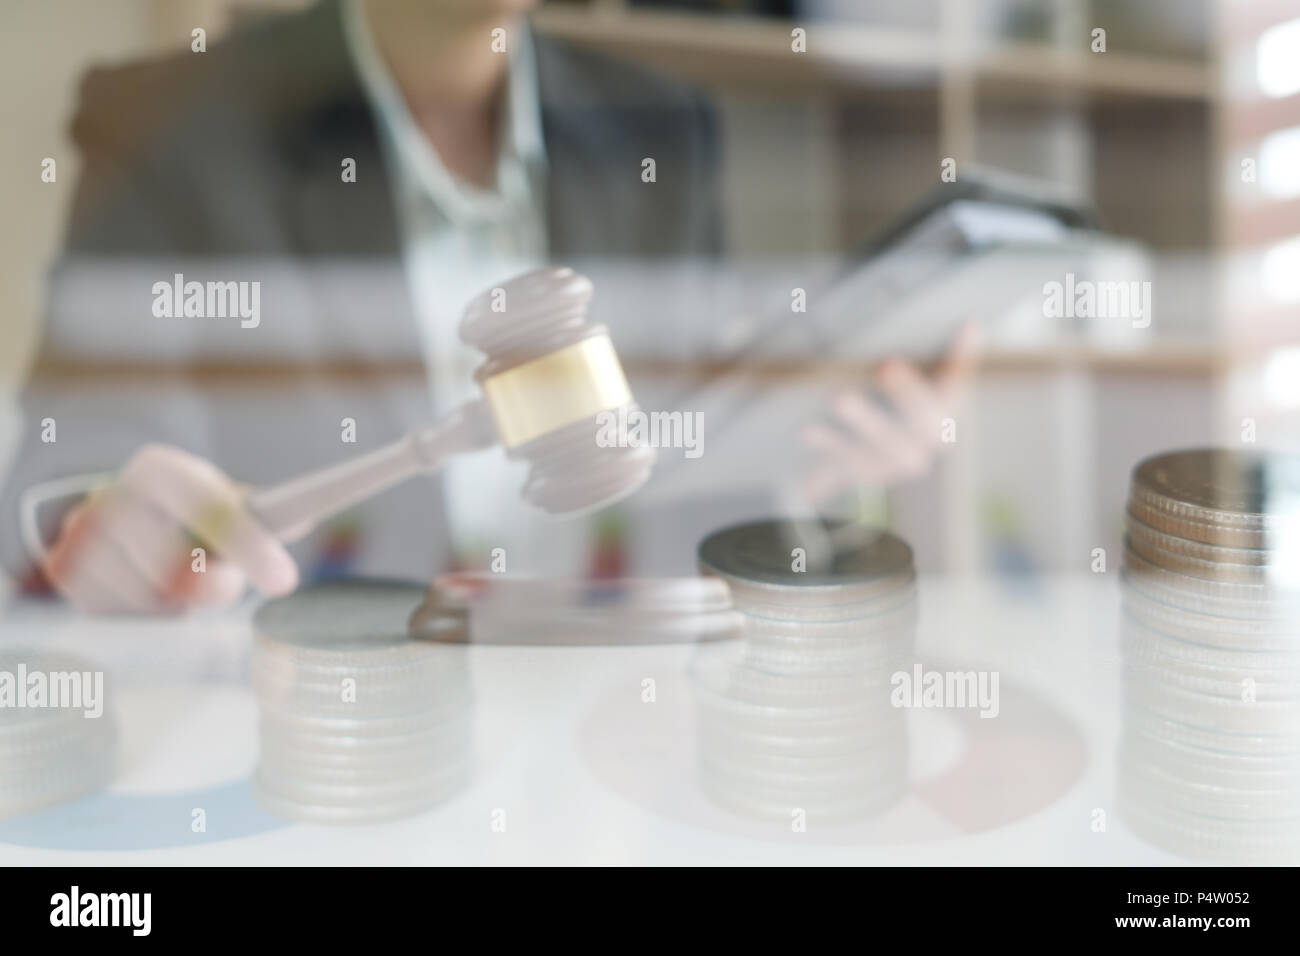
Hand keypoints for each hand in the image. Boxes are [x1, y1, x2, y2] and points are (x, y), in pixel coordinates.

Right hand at [43, 444, 298, 613]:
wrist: (117, 513)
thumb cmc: (187, 510)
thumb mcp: (223, 499)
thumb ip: (261, 513)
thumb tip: (301, 518)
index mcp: (159, 468)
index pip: (209, 507)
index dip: (248, 545)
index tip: (285, 581)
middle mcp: (112, 494)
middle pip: (176, 564)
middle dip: (216, 585)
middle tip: (230, 587)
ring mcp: (81, 533)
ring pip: (154, 596)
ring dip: (183, 600)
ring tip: (187, 579)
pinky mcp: (65, 571)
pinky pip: (125, 613)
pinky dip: (150, 610)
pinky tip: (151, 589)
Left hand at [799, 322, 978, 501]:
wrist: (869, 463)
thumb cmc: (901, 410)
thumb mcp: (922, 387)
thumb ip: (946, 363)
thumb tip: (973, 324)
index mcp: (944, 414)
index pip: (954, 386)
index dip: (959, 361)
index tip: (962, 328)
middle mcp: (926, 442)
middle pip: (922, 420)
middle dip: (905, 392)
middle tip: (886, 366)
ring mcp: (895, 461)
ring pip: (882, 442)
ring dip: (862, 419)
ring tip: (839, 398)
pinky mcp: (865, 472)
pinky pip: (846, 458)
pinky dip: (829, 442)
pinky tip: (808, 429)